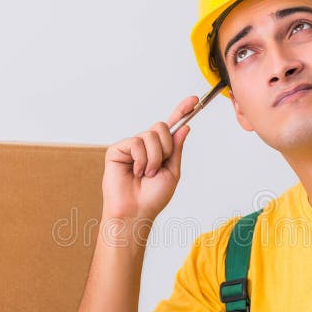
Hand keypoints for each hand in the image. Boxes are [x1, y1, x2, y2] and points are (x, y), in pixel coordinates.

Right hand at [101, 96, 196, 220]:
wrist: (136, 211)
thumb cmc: (153, 197)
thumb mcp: (172, 172)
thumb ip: (177, 149)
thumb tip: (184, 127)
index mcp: (159, 150)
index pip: (170, 126)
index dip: (181, 111)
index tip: (194, 100)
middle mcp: (145, 145)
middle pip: (161, 127)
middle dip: (165, 148)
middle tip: (158, 167)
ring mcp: (131, 146)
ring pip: (150, 135)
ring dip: (154, 158)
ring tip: (146, 174)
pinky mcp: (117, 149)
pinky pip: (136, 142)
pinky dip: (141, 159)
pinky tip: (135, 171)